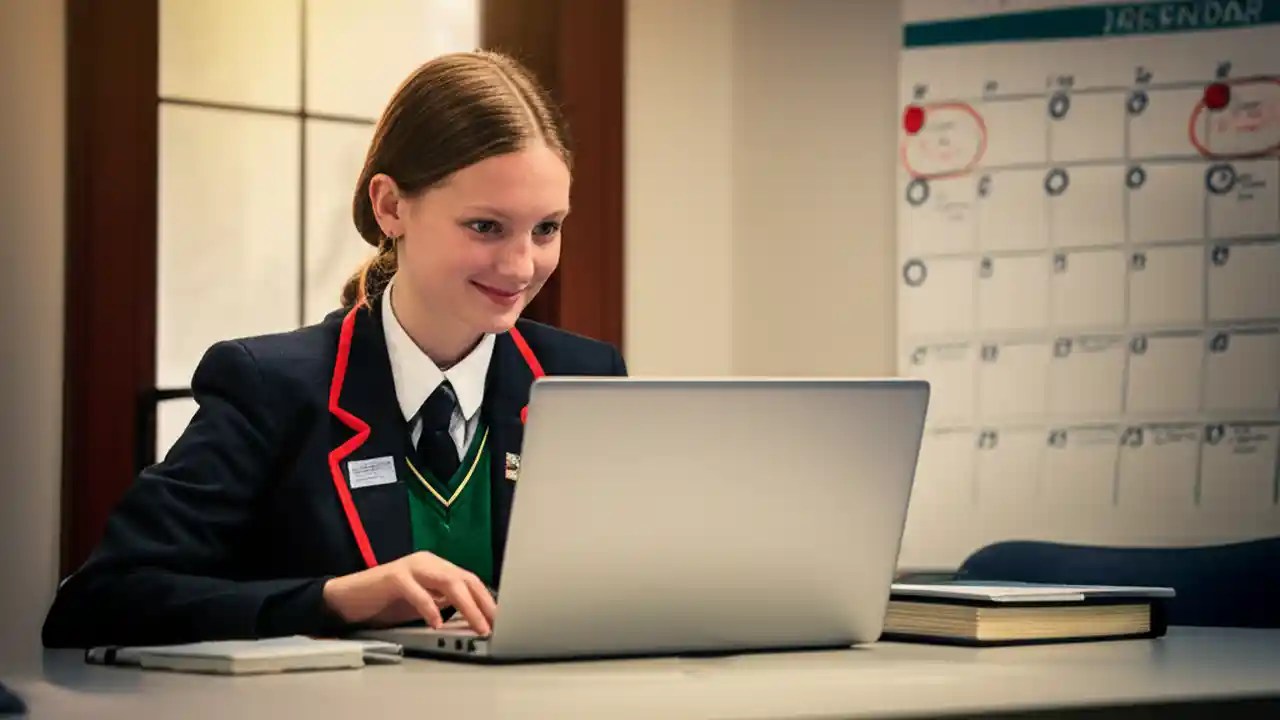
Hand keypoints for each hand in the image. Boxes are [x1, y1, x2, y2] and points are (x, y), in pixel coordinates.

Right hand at [321, 552, 495, 634]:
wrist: (348, 598)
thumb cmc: (385, 602)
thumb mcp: (422, 603)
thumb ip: (444, 605)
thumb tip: (473, 617)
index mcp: (436, 567)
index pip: (470, 580)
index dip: (487, 599)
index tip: (500, 619)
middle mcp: (427, 562)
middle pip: (464, 579)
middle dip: (483, 603)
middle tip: (494, 625)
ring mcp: (411, 567)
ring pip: (448, 581)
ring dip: (467, 606)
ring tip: (477, 625)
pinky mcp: (393, 576)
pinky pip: (417, 591)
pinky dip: (430, 607)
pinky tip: (437, 623)